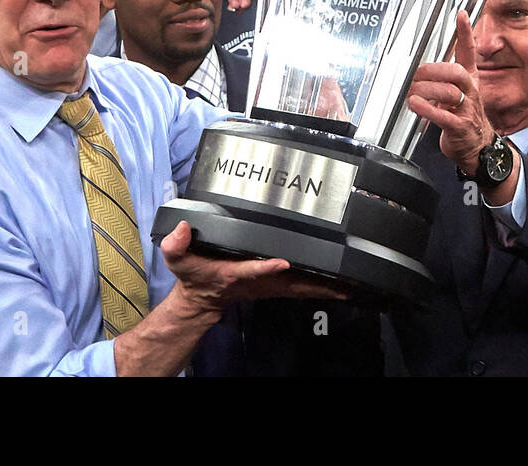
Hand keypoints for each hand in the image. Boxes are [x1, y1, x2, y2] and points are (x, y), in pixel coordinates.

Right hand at [160, 222, 346, 315]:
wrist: (202, 298)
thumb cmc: (194, 276)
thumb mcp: (179, 260)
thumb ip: (177, 244)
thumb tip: (181, 228)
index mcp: (234, 273)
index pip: (251, 269)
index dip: (266, 267)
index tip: (281, 262)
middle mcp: (257, 281)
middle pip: (290, 284)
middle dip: (316, 284)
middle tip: (343, 282)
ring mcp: (268, 286)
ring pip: (300, 287)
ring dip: (324, 287)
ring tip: (350, 284)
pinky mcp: (274, 285)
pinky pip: (300, 286)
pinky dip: (319, 285)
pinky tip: (338, 283)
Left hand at [407, 12, 493, 176]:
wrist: (477, 147)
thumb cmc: (463, 117)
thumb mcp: (458, 92)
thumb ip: (443, 78)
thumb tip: (419, 66)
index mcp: (470, 81)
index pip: (469, 52)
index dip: (466, 33)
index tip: (461, 15)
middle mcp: (470, 92)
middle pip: (457, 72)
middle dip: (433, 70)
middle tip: (415, 73)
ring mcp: (467, 109)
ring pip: (449, 93)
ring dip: (426, 90)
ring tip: (410, 91)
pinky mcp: (460, 127)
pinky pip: (444, 116)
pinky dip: (427, 109)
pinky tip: (414, 104)